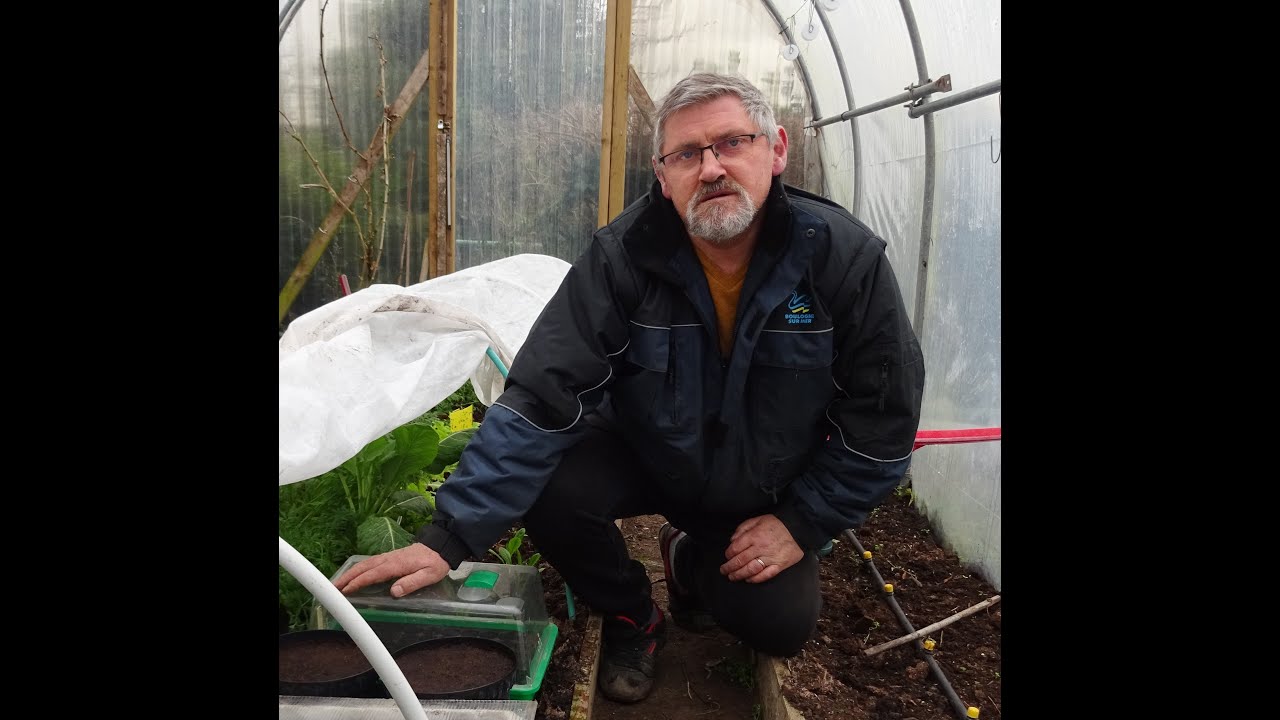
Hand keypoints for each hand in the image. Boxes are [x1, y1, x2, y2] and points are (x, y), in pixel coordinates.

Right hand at [333, 543, 449, 597]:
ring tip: (338, 582)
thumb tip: (394, 591)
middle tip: (333, 588)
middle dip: (347, 577)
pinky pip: (370, 563)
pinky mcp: (390, 557)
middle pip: (363, 568)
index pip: (372, 575)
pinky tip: (355, 574)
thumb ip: (412, 583)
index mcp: (396, 565)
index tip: (345, 591)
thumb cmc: (435, 562)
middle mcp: (389, 559)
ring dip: (350, 573)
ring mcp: (388, 557)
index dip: (358, 583)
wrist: (441, 546)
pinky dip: (359, 568)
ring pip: (365, 564)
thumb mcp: (429, 575)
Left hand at [720, 514, 803, 582]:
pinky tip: (749, 579)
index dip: (728, 554)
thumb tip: (733, 540)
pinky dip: (756, 579)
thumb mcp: (758, 519)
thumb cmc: (777, 523)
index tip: (727, 556)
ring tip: (732, 577)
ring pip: (751, 570)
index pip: (736, 548)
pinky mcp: (779, 565)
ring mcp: (770, 558)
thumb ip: (743, 528)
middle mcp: (761, 548)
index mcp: (754, 535)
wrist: (799, 528)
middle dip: (729, 567)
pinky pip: (766, 575)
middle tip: (724, 571)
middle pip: (740, 560)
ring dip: (739, 575)